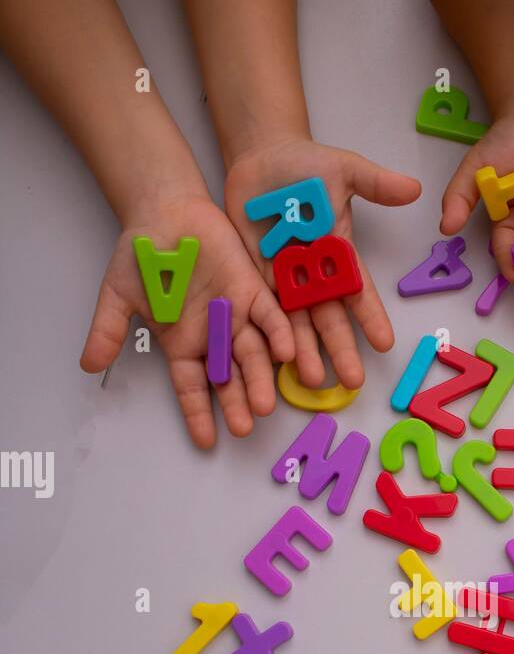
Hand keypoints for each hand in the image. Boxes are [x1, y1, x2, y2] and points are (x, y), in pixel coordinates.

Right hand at [80, 193, 293, 449]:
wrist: (164, 211)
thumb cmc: (140, 255)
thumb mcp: (118, 296)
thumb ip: (108, 330)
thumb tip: (89, 365)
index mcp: (183, 345)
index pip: (192, 388)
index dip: (198, 414)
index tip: (206, 442)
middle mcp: (213, 337)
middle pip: (228, 377)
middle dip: (237, 402)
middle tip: (246, 426)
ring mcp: (236, 316)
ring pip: (253, 354)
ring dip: (261, 378)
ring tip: (266, 404)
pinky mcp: (254, 291)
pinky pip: (270, 316)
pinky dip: (278, 333)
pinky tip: (285, 352)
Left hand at [225, 136, 420, 390]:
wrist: (262, 159)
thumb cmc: (306, 164)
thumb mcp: (344, 170)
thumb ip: (376, 184)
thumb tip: (415, 188)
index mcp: (340, 254)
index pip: (359, 292)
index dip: (371, 318)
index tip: (385, 343)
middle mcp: (316, 275)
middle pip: (330, 318)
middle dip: (341, 349)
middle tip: (354, 381)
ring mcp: (286, 280)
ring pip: (297, 323)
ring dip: (304, 352)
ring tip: (312, 381)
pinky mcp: (256, 279)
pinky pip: (263, 311)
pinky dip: (269, 334)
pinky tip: (274, 361)